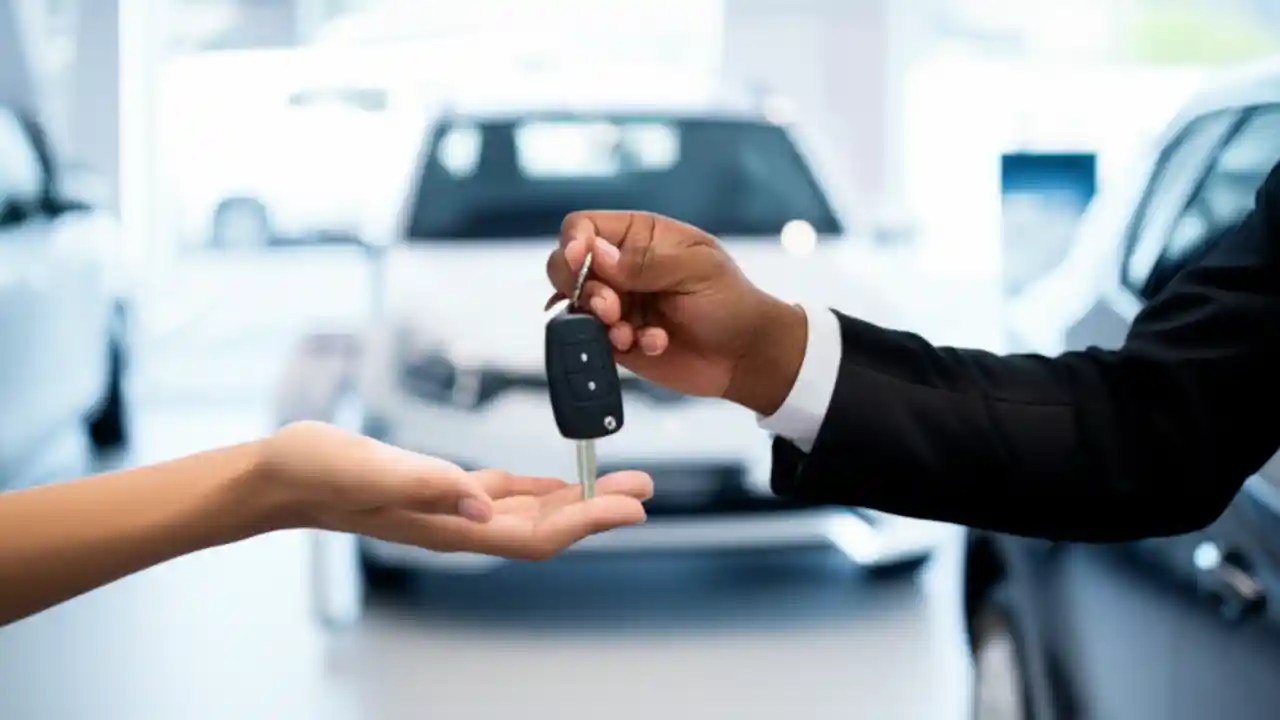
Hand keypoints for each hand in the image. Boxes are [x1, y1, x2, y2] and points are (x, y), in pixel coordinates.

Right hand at [256, 421, 652, 560]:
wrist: (280, 475)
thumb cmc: (319, 472)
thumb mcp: (374, 472)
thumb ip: (428, 486)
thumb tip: (481, 507)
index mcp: (450, 526)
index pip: (536, 535)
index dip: (589, 522)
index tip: (634, 507)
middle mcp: (459, 525)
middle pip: (547, 528)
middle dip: (600, 511)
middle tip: (646, 490)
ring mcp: (452, 509)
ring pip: (532, 513)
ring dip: (579, 500)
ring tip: (622, 485)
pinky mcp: (441, 489)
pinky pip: (504, 494)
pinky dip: (538, 489)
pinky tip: (558, 482)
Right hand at [545, 211, 807, 414]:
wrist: (746, 355)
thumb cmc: (730, 301)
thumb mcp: (697, 270)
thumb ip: (647, 262)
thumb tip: (596, 254)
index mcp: (639, 236)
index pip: (584, 226)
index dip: (573, 241)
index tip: (581, 260)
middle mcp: (620, 268)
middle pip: (565, 266)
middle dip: (581, 287)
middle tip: (611, 308)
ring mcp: (617, 305)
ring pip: (574, 307)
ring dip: (595, 321)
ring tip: (628, 333)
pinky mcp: (617, 340)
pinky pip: (594, 342)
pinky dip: (615, 345)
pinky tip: (654, 343)